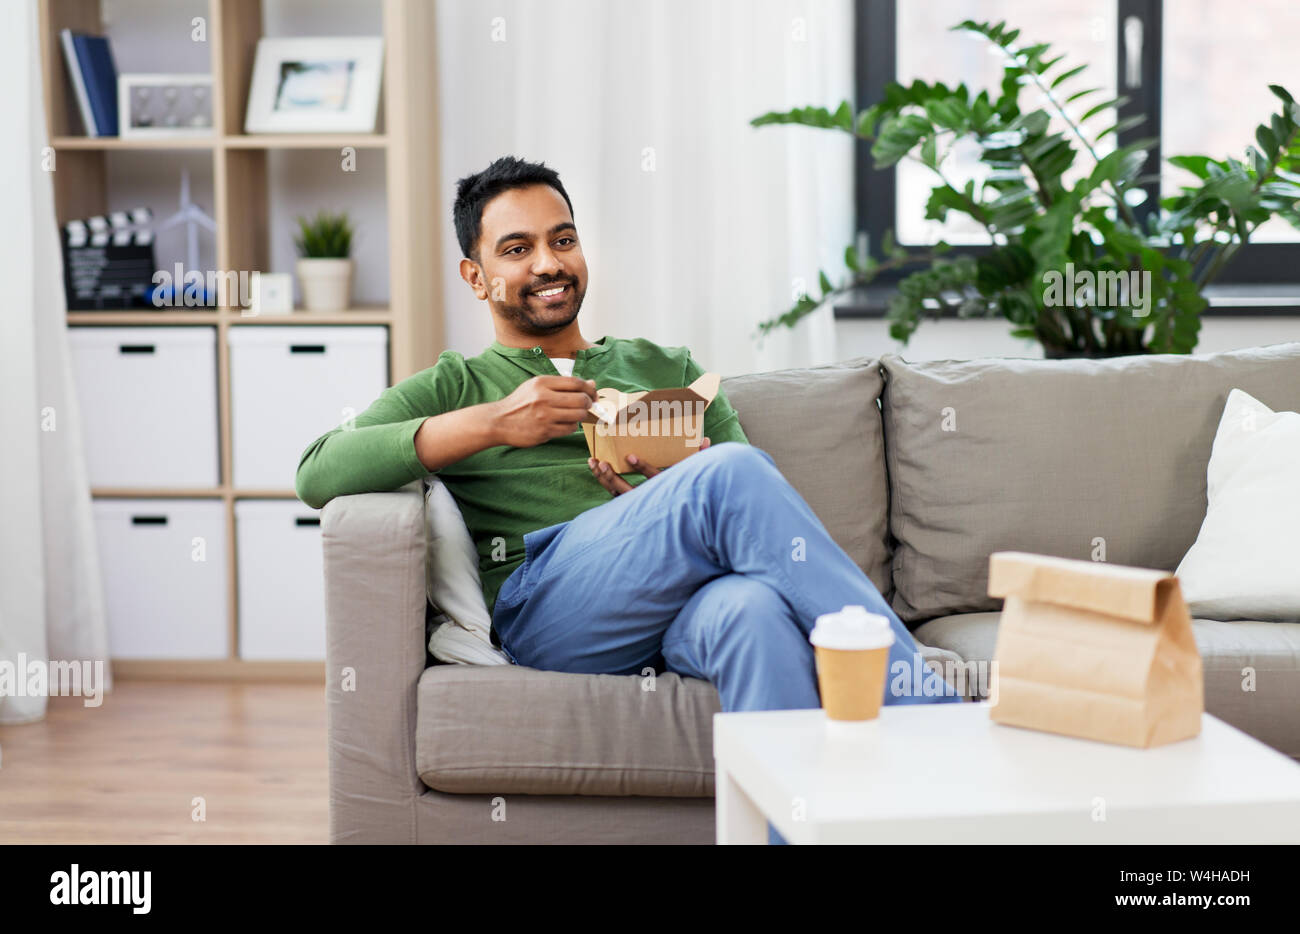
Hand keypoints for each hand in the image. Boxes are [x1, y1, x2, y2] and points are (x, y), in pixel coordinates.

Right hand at [491, 375, 596, 447]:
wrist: (499, 421)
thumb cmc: (521, 403)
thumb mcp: (537, 387)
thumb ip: (563, 385)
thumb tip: (592, 383)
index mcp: (542, 383)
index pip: (576, 383)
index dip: (589, 388)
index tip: (593, 394)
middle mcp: (544, 397)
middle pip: (580, 399)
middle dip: (588, 403)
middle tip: (586, 406)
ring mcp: (544, 415)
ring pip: (578, 415)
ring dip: (580, 416)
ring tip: (573, 415)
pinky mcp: (545, 431)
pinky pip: (569, 428)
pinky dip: (571, 426)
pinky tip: (563, 424)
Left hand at [588, 437, 710, 496]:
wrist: (682, 517)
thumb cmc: (686, 490)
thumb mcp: (692, 473)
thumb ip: (698, 457)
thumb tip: (706, 440)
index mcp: (664, 489)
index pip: (653, 478)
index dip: (641, 468)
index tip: (630, 457)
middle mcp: (649, 499)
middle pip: (627, 491)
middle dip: (613, 478)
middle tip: (604, 463)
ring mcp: (637, 504)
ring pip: (616, 494)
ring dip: (603, 478)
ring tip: (594, 462)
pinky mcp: (628, 503)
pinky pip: (613, 493)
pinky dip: (603, 481)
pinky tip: (596, 467)